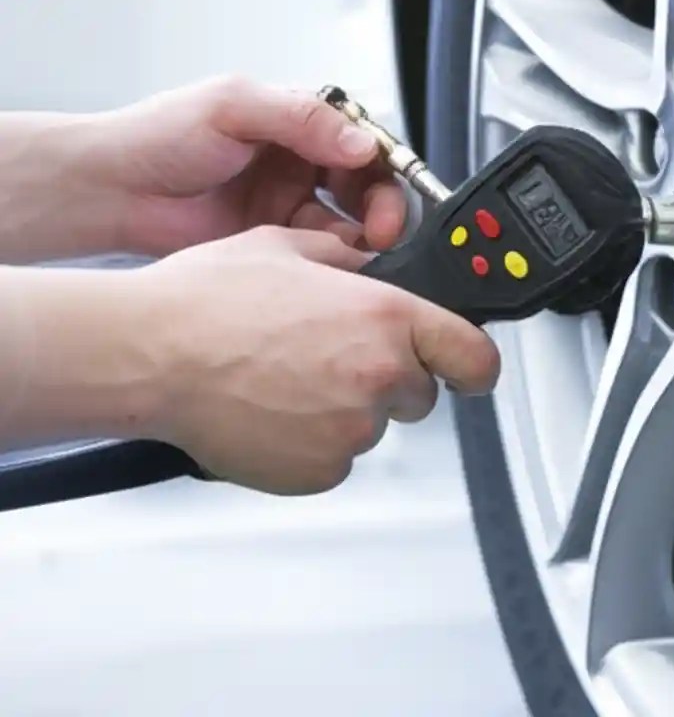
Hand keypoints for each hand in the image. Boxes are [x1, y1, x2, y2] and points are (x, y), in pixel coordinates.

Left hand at [96, 75, 407, 256]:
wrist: (112, 191)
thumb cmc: (158, 137)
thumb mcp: (234, 107)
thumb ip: (302, 118)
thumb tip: (361, 144)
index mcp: (297, 120)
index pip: (362, 140)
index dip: (383, 166)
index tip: (386, 189)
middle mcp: (300, 160)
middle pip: (367, 184)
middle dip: (383, 207)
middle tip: (383, 231)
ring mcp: (289, 202)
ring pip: (351, 222)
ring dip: (363, 237)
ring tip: (359, 252)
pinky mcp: (276, 241)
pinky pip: (322, 253)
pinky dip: (334, 260)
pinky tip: (330, 265)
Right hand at [137, 226, 499, 494]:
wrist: (149, 354)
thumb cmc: (207, 301)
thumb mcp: (292, 249)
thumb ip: (351, 265)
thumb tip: (374, 271)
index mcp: (386, 318)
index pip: (476, 357)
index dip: (474, 364)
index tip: (470, 369)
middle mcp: (380, 377)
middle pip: (419, 393)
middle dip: (388, 380)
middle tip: (329, 360)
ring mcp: (352, 430)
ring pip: (373, 426)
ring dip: (345, 410)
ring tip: (284, 381)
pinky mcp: (320, 471)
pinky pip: (335, 458)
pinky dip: (313, 442)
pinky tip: (272, 411)